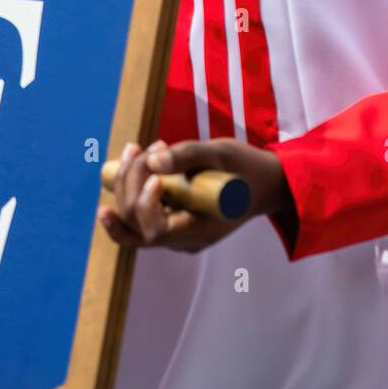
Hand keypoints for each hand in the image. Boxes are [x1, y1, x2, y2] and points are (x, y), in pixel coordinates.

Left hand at [100, 137, 294, 253]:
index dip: (146, 205)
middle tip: (147, 148)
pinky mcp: (170, 221)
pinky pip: (139, 214)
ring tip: (136, 149)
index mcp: (201, 231)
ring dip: (126, 183)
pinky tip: (130, 161)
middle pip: (138, 225)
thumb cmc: (245, 168)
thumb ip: (188, 155)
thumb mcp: (222, 154)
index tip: (156, 174)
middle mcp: (184, 240)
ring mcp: (175, 234)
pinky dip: (130, 188)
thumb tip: (152, 160)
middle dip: (132, 183)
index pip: (157, 232)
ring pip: (133, 221)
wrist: (261, 182)